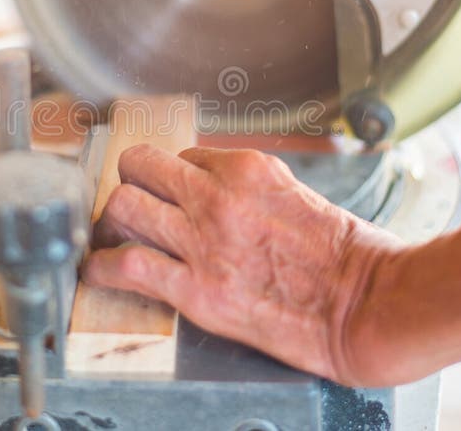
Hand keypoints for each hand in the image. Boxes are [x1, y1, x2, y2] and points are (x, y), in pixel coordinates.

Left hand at [80, 144, 405, 384]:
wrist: (363, 304)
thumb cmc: (343, 255)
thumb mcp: (295, 194)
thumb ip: (249, 188)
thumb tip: (215, 189)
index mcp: (247, 168)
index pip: (182, 156)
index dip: (172, 178)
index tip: (169, 195)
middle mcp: (217, 195)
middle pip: (139, 167)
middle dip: (130, 184)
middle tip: (131, 204)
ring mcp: (203, 241)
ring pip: (122, 206)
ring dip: (111, 222)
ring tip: (111, 237)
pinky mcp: (195, 288)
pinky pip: (126, 267)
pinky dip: (101, 268)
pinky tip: (98, 272)